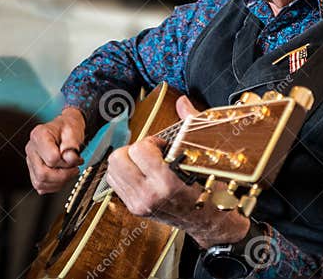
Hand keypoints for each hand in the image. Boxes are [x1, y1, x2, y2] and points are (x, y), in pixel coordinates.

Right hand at [26, 107, 85, 193]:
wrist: (65, 130)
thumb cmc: (68, 129)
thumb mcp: (74, 130)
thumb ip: (72, 144)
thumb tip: (70, 160)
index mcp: (39, 135)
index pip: (52, 158)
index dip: (66, 162)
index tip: (75, 158)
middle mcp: (31, 149)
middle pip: (43, 174)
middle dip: (63, 175)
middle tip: (75, 168)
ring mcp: (31, 161)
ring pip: (41, 183)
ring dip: (60, 182)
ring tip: (70, 171)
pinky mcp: (33, 171)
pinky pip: (40, 187)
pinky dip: (54, 186)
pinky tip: (62, 176)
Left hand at [106, 95, 250, 247]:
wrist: (210, 220)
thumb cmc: (211, 190)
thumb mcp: (205, 157)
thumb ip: (191, 125)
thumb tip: (182, 102)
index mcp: (167, 183)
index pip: (140, 150)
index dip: (151, 142)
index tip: (163, 146)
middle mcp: (149, 196)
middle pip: (118, 158)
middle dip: (134, 149)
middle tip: (150, 152)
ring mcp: (139, 204)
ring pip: (112, 170)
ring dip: (126, 160)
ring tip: (145, 162)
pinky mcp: (134, 208)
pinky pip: (114, 182)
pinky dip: (124, 172)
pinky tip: (141, 172)